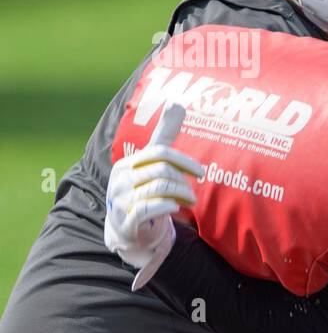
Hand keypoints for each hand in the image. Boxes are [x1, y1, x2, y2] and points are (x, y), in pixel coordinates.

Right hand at [103, 102, 203, 289]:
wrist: (129, 229)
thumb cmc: (145, 190)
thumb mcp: (154, 163)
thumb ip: (164, 135)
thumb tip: (176, 103)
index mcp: (129, 163)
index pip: (161, 152)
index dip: (185, 161)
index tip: (201, 173)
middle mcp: (121, 178)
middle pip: (163, 170)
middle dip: (184, 182)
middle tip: (192, 195)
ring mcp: (121, 199)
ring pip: (160, 188)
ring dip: (181, 196)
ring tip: (187, 202)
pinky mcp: (126, 219)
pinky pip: (148, 208)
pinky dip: (166, 207)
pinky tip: (174, 208)